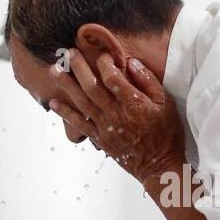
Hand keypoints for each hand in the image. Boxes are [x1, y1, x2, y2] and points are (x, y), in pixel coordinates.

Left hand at [48, 50, 186, 185]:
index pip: (112, 77)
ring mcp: (106, 127)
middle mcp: (116, 113)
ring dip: (66, 85)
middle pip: (92, 86)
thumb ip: (149, 82)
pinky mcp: (100, 139)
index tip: (103, 55)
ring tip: (54, 69)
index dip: (104, 63)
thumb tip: (132, 63)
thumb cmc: (166, 135)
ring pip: (82, 102)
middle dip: (79, 67)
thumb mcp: (166, 104)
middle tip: (69, 53)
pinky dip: (65, 113)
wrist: (160, 166)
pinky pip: (79, 124)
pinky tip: (53, 102)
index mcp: (134, 103)